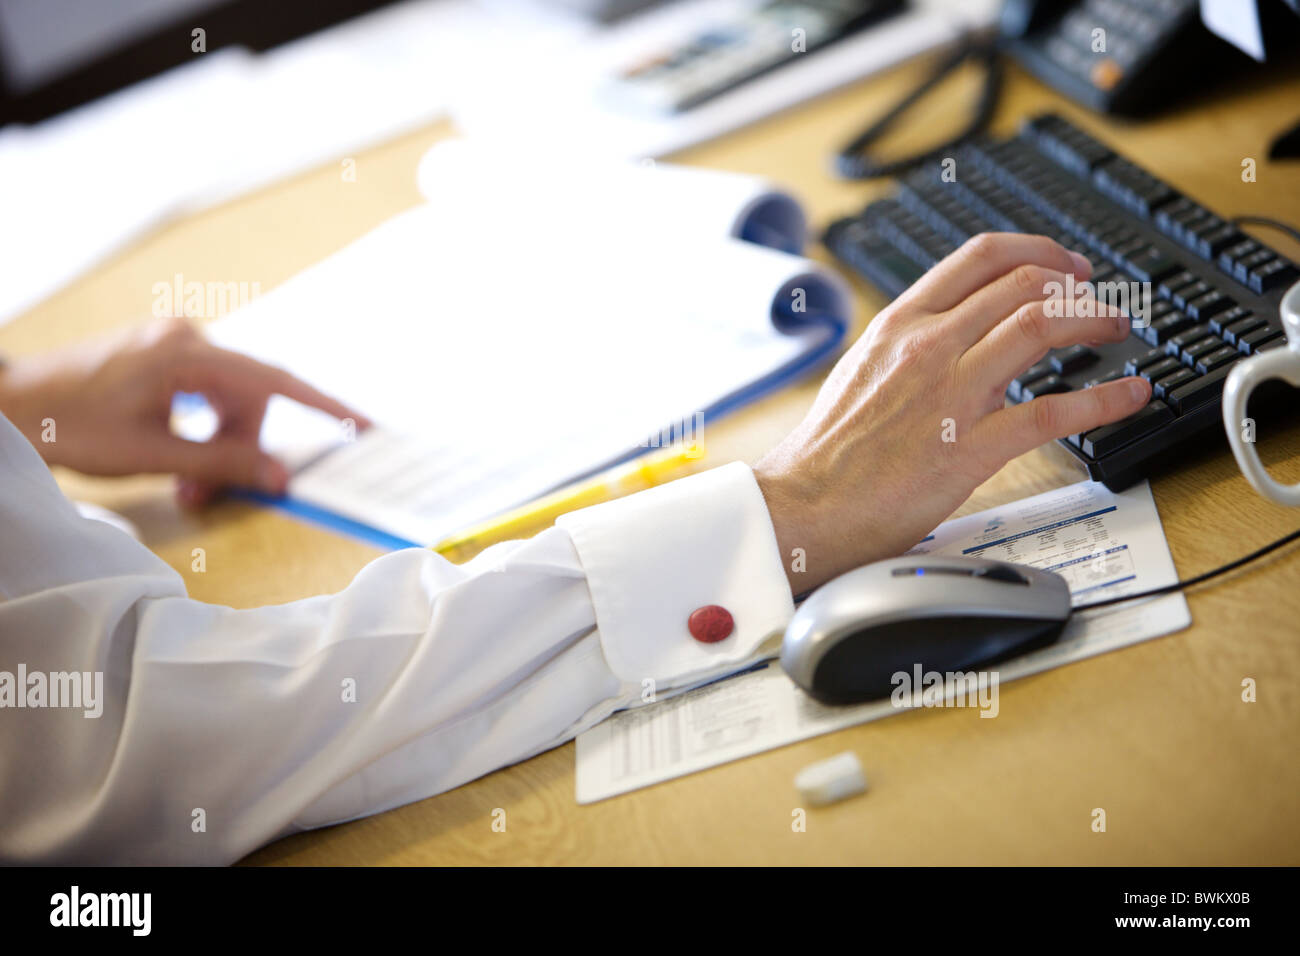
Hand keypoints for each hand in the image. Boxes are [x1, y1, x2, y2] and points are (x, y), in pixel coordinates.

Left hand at [0, 318, 367, 507]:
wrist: (12, 403)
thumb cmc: (67, 425)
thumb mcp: (149, 455)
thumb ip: (219, 465)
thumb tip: (276, 477)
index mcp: (185, 354)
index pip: (273, 381)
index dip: (322, 406)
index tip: (360, 426)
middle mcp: (186, 338)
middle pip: (250, 398)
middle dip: (241, 448)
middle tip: (209, 493)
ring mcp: (174, 344)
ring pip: (229, 400)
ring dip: (219, 444)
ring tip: (186, 483)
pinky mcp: (163, 355)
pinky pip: (208, 393)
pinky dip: (204, 428)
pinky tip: (179, 455)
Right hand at [755, 233, 1150, 592]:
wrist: (805, 505)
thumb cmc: (827, 452)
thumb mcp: (862, 370)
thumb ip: (908, 346)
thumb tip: (953, 336)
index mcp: (900, 323)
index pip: (979, 257)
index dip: (1036, 251)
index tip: (1061, 265)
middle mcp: (929, 345)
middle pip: (1023, 283)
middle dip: (1076, 284)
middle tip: (1098, 299)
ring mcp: (952, 393)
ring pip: (1042, 326)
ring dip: (1094, 321)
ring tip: (1116, 330)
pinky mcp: (970, 447)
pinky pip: (1053, 413)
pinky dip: (1105, 399)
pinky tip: (1130, 395)